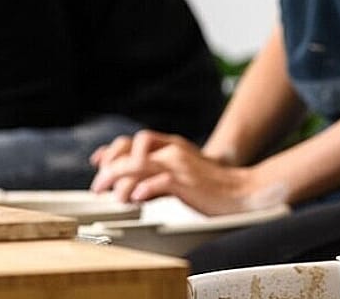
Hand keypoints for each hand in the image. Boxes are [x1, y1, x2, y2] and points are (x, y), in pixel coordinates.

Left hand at [91, 130, 278, 214]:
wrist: (242, 191)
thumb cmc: (211, 185)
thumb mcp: (181, 172)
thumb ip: (158, 173)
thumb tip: (130, 186)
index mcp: (171, 146)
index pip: (133, 141)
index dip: (112, 151)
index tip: (98, 163)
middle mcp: (173, 151)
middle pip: (131, 151)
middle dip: (110, 169)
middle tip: (99, 187)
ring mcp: (180, 166)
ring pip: (140, 165)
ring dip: (121, 181)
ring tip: (114, 197)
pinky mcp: (187, 183)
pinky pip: (161, 182)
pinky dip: (145, 189)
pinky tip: (136, 199)